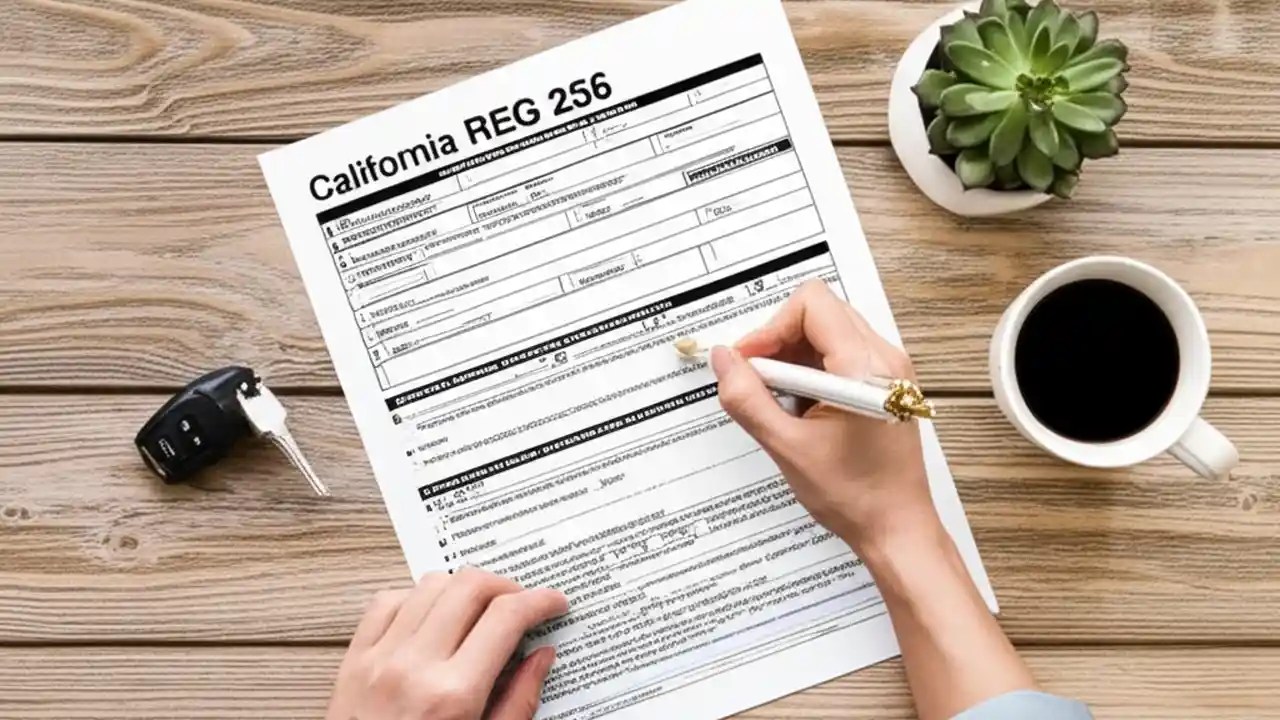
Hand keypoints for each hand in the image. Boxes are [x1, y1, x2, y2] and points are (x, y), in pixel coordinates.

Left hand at [327, 568, 567, 719]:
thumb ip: (518, 703)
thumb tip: (541, 657)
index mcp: (453, 697)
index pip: (506, 617)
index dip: (539, 601)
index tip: (553, 603)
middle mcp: (414, 668)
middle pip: (470, 586)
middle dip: (506, 587)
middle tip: (521, 604)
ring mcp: (379, 659)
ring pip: (431, 585)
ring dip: (463, 589)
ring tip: (479, 611)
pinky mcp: (354, 660)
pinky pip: (387, 601)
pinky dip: (416, 598)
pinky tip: (432, 617)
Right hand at [711, 280, 940, 555]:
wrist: (896, 529)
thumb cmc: (856, 496)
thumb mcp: (787, 447)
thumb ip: (748, 399)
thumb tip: (724, 360)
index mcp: (866, 368)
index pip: (812, 303)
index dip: (770, 327)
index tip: (749, 361)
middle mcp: (885, 359)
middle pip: (819, 311)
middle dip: (779, 340)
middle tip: (758, 380)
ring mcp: (888, 371)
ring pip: (828, 331)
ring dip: (793, 357)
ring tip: (782, 401)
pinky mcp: (884, 385)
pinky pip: (840, 354)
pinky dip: (811, 371)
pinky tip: (801, 409)